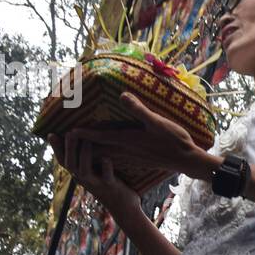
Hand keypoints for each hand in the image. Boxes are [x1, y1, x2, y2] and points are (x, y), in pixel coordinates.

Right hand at [48, 132, 137, 214]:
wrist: (122, 205)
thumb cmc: (107, 183)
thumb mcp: (93, 170)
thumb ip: (85, 158)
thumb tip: (79, 137)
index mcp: (78, 174)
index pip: (62, 161)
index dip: (56, 148)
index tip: (51, 134)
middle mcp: (84, 179)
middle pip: (70, 165)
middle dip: (68, 149)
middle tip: (69, 133)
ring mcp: (96, 183)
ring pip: (85, 170)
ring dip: (84, 155)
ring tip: (87, 140)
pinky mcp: (110, 186)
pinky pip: (106, 177)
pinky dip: (106, 167)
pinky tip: (105, 158)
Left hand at [64, 92, 218, 180]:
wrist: (187, 160)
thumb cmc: (173, 140)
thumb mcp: (157, 122)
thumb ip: (138, 109)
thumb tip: (122, 95)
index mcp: (127, 139)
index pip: (99, 136)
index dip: (83, 134)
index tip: (68, 132)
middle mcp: (126, 150)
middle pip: (97, 149)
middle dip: (82, 146)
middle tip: (67, 144)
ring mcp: (132, 157)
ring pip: (105, 156)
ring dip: (91, 152)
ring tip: (80, 150)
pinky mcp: (138, 160)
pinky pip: (115, 159)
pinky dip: (105, 157)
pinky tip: (105, 155)